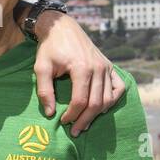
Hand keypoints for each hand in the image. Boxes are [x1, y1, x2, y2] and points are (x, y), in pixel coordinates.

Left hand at [30, 12, 124, 131]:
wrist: (62, 27)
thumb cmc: (50, 47)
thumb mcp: (41, 67)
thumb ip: (45, 91)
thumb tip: (50, 113)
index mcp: (81, 68)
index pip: (80, 101)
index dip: (72, 115)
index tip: (62, 122)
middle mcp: (98, 68)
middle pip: (96, 103)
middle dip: (85, 120)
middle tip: (74, 131)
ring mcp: (106, 67)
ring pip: (108, 99)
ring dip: (97, 114)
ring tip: (84, 123)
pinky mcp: (109, 66)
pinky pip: (118, 88)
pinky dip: (112, 100)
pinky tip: (101, 109)